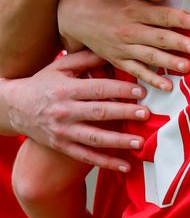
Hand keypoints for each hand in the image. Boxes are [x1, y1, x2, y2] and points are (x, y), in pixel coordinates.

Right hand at [3, 50, 148, 170]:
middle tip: (146, 114)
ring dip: (118, 141)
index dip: (120, 90)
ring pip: (94, 138)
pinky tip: (125, 166)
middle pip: (98, 113)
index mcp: (66, 89)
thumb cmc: (44, 83)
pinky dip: (106, 162)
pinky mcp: (62, 146)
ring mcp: (62, 132)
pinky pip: (86, 157)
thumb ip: (87, 59)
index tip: (141, 91)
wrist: (14, 108)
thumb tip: (114, 52)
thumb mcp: (61, 66)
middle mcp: (64, 112)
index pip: (97, 89)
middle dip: (124, 113)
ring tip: (139, 142)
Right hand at [58, 0, 189, 90]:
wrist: (74, 14)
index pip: (162, 16)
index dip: (181, 20)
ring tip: (187, 67)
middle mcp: (130, 30)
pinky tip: (167, 85)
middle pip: (159, 37)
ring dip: (169, 62)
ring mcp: (123, 47)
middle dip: (179, 43)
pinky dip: (151, 79)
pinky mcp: (118, 59)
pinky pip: (137, 71)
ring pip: (150, 56)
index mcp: (135, 10)